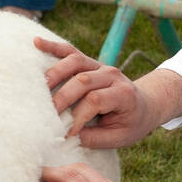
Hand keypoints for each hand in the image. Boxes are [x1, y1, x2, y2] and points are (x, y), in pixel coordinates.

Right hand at [35, 36, 156, 148]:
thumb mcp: (120, 137)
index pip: (95, 100)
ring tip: (38, 89)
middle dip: (62, 98)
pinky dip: (53, 46)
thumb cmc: (131, 123)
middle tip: (48, 114)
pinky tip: (36, 42)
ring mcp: (100, 65)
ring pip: (74, 61)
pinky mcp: (89, 62)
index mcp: (123, 94)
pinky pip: (71, 50)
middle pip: (82, 80)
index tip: (67, 133)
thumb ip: (96, 138)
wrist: (144, 104)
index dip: (78, 116)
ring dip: (54, 73)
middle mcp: (112, 75)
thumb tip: (70, 136)